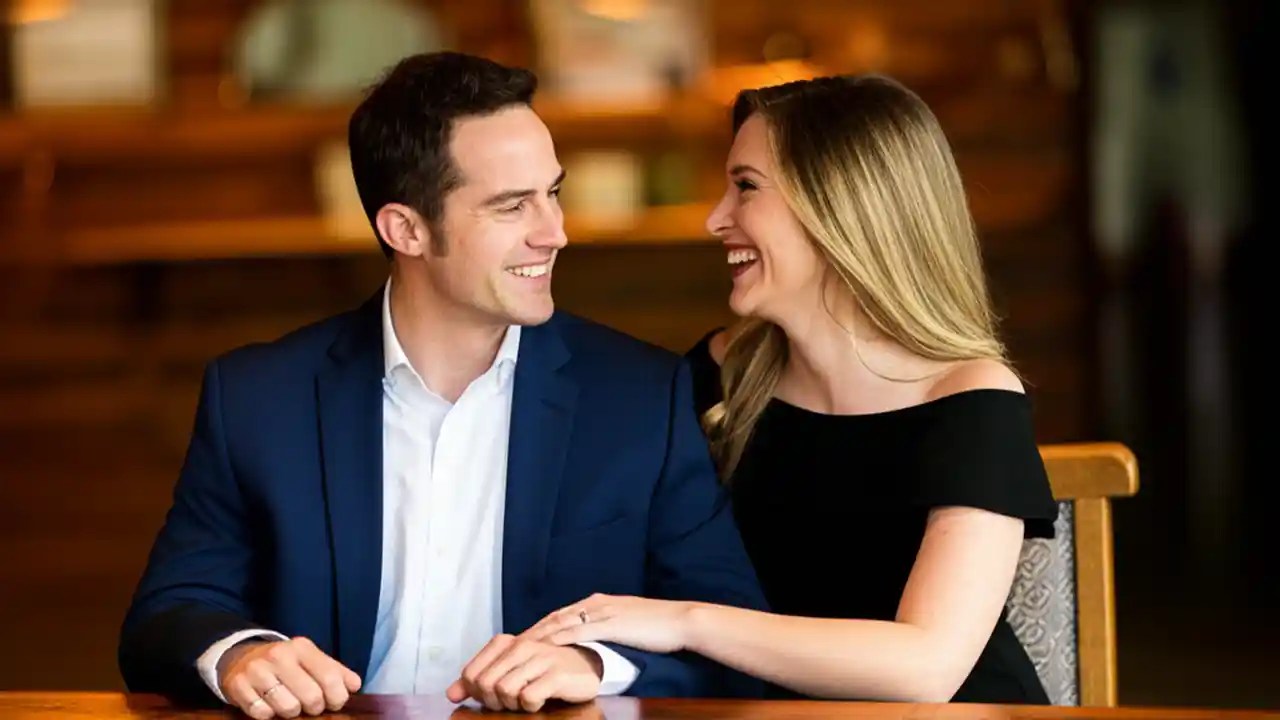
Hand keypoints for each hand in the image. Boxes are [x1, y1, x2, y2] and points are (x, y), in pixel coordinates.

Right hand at [218, 636, 361, 718]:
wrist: (239, 658)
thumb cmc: (284, 663)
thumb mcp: (310, 659)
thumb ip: (335, 671)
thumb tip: (355, 685)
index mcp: (302, 648)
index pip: (330, 677)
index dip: (337, 697)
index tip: (334, 702)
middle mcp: (279, 656)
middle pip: (311, 697)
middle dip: (314, 708)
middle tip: (309, 705)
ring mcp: (257, 671)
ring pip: (288, 708)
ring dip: (291, 712)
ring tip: (288, 702)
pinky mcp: (239, 686)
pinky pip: (263, 714)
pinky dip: (268, 714)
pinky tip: (268, 703)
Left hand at [445, 634, 601, 711]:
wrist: (585, 665)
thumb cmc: (544, 669)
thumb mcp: (509, 671)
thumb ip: (479, 680)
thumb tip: (451, 694)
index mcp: (505, 643)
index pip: (471, 673)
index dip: (476, 692)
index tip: (491, 696)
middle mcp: (521, 646)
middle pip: (485, 684)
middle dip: (493, 701)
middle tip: (509, 702)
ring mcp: (540, 658)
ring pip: (504, 690)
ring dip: (512, 704)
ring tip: (525, 700)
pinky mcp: (557, 674)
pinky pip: (528, 698)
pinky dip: (530, 706)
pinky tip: (539, 701)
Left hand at [520, 593, 695, 653]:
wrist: (681, 621)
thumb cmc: (659, 626)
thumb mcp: (627, 623)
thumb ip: (608, 627)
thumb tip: (594, 641)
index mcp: (599, 603)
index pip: (561, 616)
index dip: (540, 628)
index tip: (521, 641)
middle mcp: (595, 604)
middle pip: (554, 618)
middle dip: (531, 631)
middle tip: (509, 646)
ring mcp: (602, 612)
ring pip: (561, 623)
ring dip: (537, 635)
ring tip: (517, 648)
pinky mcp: (610, 624)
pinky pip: (577, 632)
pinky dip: (558, 639)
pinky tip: (544, 647)